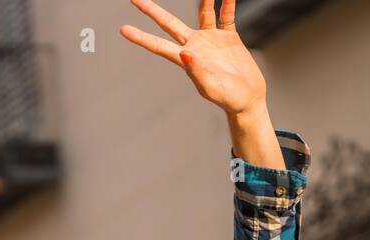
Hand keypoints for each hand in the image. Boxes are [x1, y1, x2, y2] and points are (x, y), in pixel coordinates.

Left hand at [121, 0, 265, 117]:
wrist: (246, 99)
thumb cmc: (227, 99)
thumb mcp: (210, 88)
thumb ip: (196, 72)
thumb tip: (184, 53)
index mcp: (185, 60)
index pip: (158, 46)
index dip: (141, 38)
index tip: (123, 29)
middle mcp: (194, 46)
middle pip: (169, 24)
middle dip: (152, 11)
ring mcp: (210, 40)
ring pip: (202, 13)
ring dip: (203, 0)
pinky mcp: (228, 38)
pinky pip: (226, 17)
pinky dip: (228, 4)